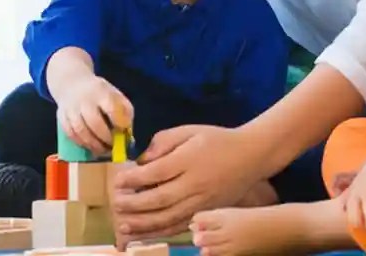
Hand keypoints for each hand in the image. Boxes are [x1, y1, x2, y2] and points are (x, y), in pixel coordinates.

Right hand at [57, 76, 132, 153]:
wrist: (71, 83)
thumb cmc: (99, 93)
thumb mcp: (115, 95)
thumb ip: (125, 112)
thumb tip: (128, 136)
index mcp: (101, 91)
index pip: (111, 108)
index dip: (119, 122)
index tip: (123, 129)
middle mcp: (84, 100)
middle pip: (94, 122)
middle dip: (106, 138)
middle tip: (113, 146)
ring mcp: (71, 109)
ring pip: (81, 131)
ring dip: (93, 144)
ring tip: (103, 150)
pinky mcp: (62, 117)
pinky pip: (71, 134)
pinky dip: (81, 143)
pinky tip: (90, 146)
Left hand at [111, 124, 260, 240]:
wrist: (251, 155)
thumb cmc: (216, 140)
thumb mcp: (188, 131)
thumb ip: (162, 142)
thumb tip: (141, 161)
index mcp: (189, 160)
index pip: (156, 172)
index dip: (134, 179)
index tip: (118, 180)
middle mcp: (195, 183)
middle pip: (160, 199)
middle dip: (134, 204)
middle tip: (115, 203)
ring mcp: (202, 201)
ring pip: (169, 218)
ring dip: (143, 224)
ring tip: (123, 225)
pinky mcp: (207, 212)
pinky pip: (181, 226)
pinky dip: (161, 232)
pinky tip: (145, 233)